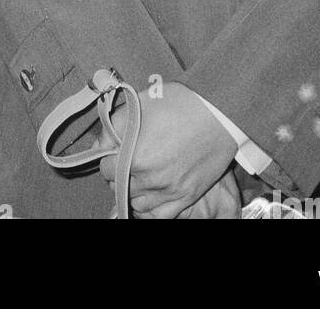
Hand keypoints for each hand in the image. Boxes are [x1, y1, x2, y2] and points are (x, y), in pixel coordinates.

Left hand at [116, 82, 236, 218]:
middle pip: (119, 187)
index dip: (107, 157)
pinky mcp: (187, 197)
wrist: (218, 113)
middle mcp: (151, 179)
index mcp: (135, 156)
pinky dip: (151, 208)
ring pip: (137, 204)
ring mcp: (170, 191)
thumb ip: (113, 128)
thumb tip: (101, 144)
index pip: (105, 169)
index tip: (113, 151)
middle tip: (126, 161)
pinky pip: (160, 215)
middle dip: (118, 174)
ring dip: (133, 191)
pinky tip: (151, 194)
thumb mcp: (137, 107)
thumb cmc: (178, 104)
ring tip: (139, 176)